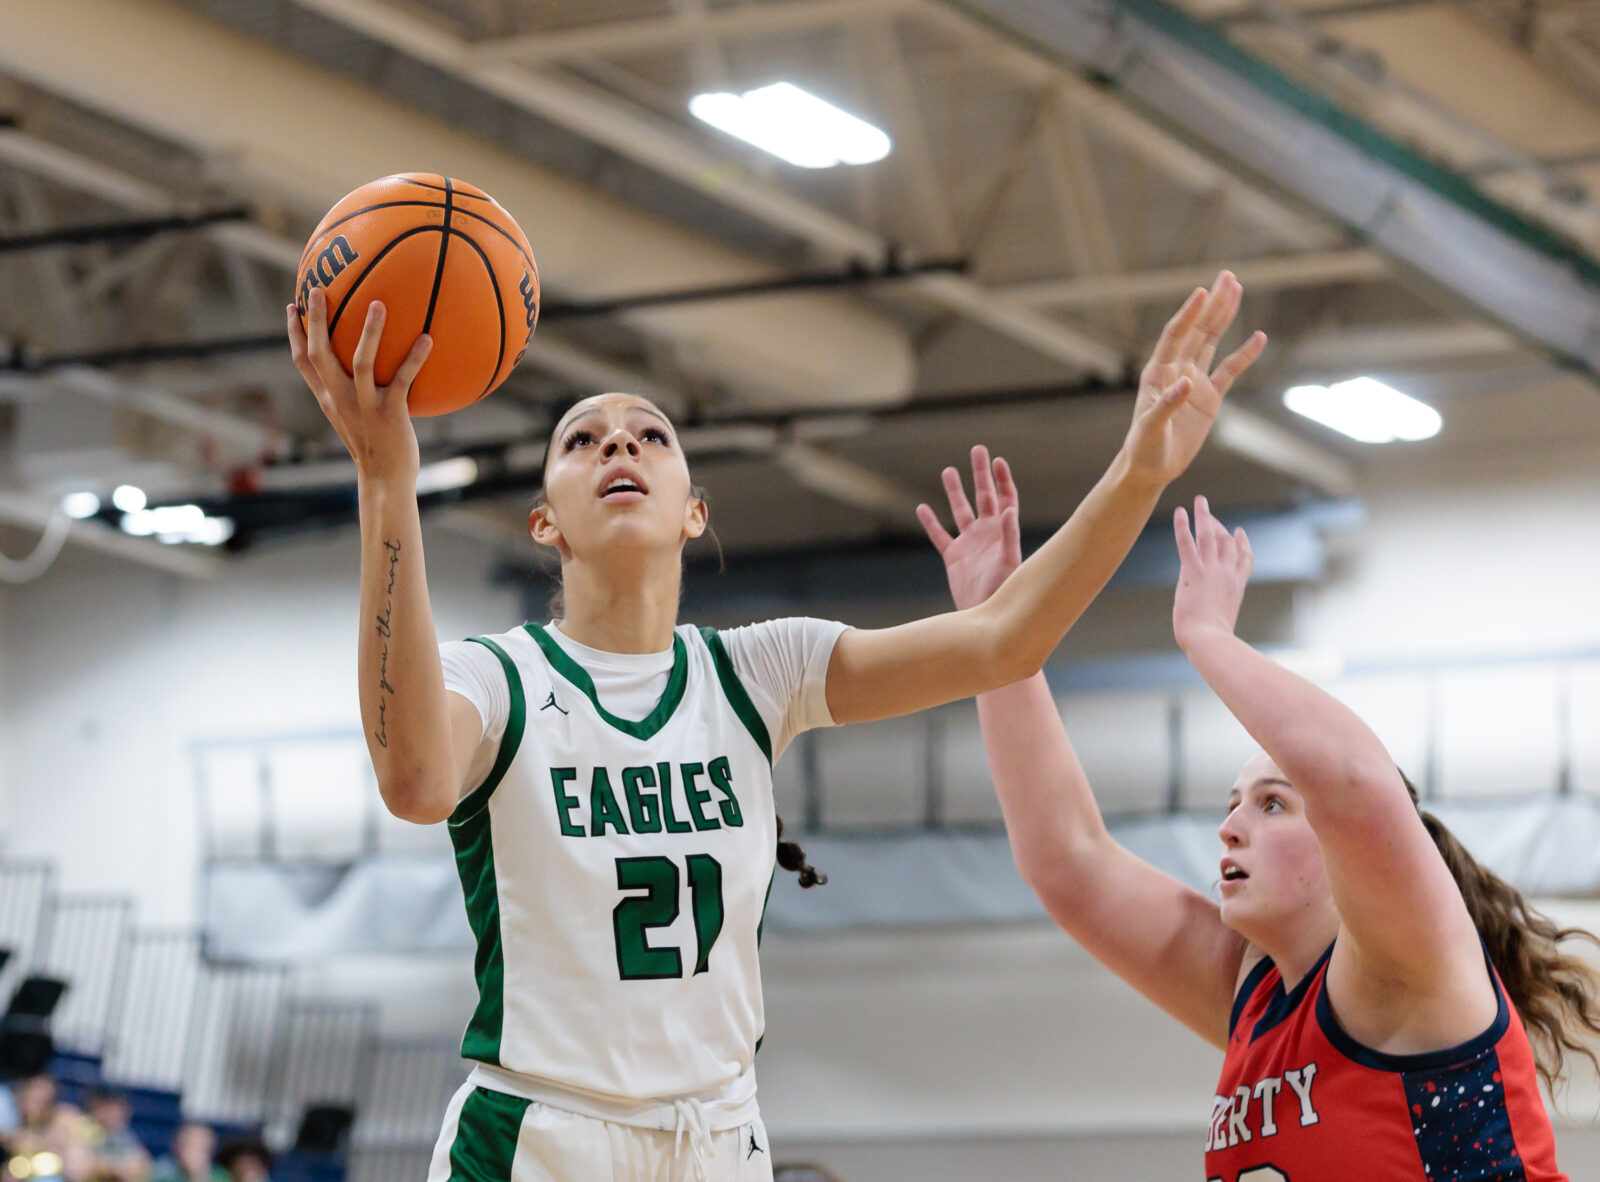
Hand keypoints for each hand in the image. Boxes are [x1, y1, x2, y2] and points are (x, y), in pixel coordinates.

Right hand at [287, 287, 432, 484]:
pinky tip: (427, 339)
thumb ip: (352, 394)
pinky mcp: (391, 413)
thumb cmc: (375, 448)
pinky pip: (403, 379)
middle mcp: (341, 400)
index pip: (303, 362)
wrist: (385, 481)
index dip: (294, 333)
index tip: (291, 306)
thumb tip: (364, 369)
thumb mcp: (355, 419)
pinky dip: (414, 358)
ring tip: (378, 303)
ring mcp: (364, 406)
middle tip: (318, 289)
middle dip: (315, 321)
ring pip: (360, 362)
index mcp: (329, 400)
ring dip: (369, 332)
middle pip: (320, 354)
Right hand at [917, 445, 1022, 610]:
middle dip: (980, 474)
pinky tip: (921, 507)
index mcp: (1003, 532)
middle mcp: (987, 534)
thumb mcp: (1009, 563)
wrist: (984, 617)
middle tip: (977, 450)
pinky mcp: (953, 558)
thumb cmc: (1003, 592)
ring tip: (948, 471)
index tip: (997, 459)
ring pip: (960, 511)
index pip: (1005, 498)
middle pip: (983, 496)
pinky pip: (939, 536)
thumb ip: (1009, 537)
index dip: (1002, 479)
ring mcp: (970, 544)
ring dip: (954, 491)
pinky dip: (930, 523)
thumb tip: (1009, 510)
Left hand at [1122, 272, 1265, 486]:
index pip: (1175, 336)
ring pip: (1212, 342)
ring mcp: (1195, 382)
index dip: (1188, 314)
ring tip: (1237, 290)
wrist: (1150, 468)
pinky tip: (1259, 337)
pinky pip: (1229, 371)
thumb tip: (1188, 383)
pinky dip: (1244, 356)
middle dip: (1212, 304)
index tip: (1202, 292)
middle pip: (1197, 330)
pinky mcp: (1209, 398)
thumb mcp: (1151, 428)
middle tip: (1228, 277)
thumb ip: (1167, 406)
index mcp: (1158, 373)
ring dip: (1223, 317)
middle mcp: (1176, 371)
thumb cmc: (1143, 448)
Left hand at [1173, 495, 1252, 651]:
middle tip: (1209, 513)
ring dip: (1204, 515)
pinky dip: (1183, 526)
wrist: (1210, 640)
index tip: (1239, 532)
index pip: (1244, 559)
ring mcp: (1211, 571)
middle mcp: (1227, 574)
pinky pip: (1187, 543)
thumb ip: (1220, 616)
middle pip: (1227, 542)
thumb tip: (1216, 627)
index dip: (1242, 543)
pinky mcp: (1193, 572)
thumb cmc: (1215, 641)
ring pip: (1209, 536)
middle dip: (1219, 525)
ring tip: (1200, 500)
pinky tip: (1179, 512)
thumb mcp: (1222, 624)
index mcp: (1236, 586)